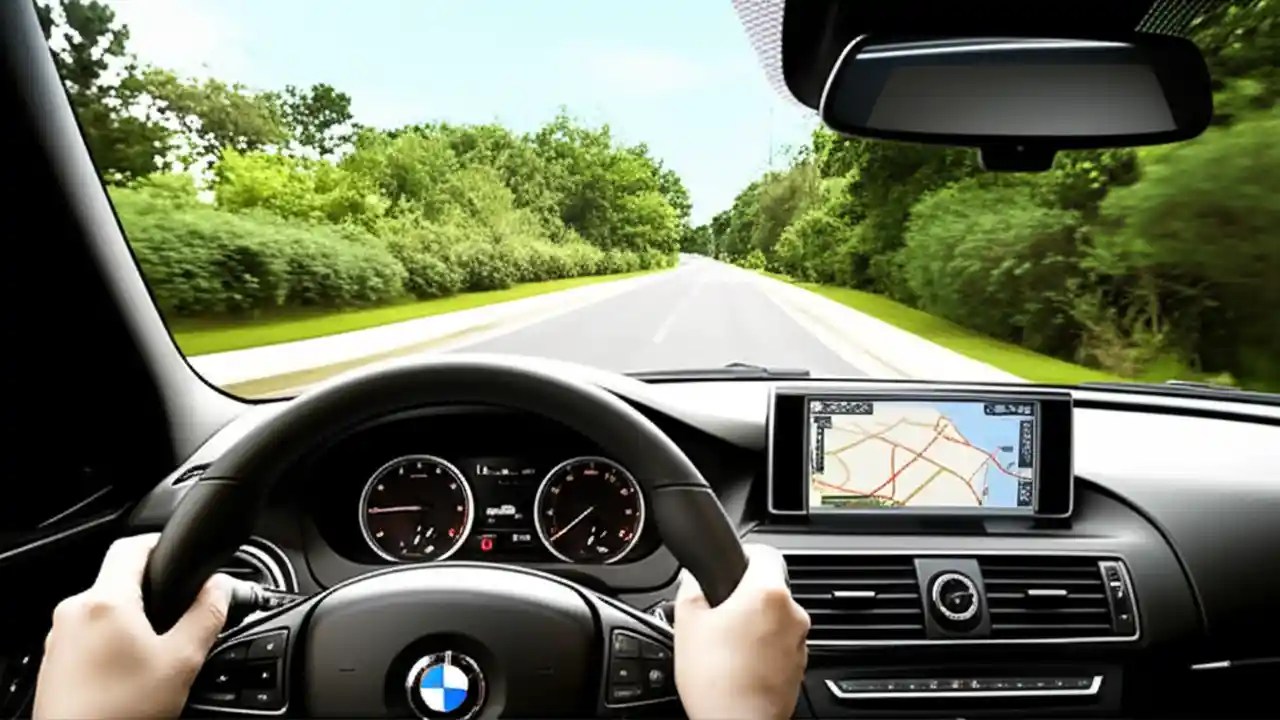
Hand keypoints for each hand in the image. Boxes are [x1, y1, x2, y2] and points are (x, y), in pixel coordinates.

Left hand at [34, 534, 232, 719]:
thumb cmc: (123, 712)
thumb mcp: (182, 661)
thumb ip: (207, 615)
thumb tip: (220, 587)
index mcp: (105, 601)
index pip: (132, 545)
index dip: (160, 542)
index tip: (179, 553)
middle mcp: (74, 612)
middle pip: (120, 581)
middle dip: (152, 595)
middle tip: (179, 621)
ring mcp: (59, 638)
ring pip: (105, 612)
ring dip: (132, 623)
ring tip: (156, 656)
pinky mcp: (54, 663)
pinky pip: (89, 637)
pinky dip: (112, 645)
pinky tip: (130, 675)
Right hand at [674, 544, 809, 719]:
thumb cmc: (716, 679)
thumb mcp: (688, 621)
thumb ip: (692, 588)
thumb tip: (694, 577)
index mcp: (767, 592)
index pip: (763, 551)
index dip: (742, 555)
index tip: (729, 566)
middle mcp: (792, 613)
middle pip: (768, 588)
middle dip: (744, 597)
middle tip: (717, 614)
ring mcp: (800, 642)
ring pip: (775, 619)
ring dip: (755, 625)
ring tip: (725, 645)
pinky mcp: (799, 667)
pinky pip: (780, 646)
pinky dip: (763, 649)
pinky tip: (739, 664)